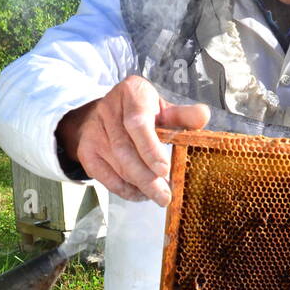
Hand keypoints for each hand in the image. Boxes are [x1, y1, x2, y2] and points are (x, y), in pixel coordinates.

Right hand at [57, 75, 209, 205]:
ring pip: (117, 166)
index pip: (137, 123)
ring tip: (157, 196)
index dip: (150, 148)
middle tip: (165, 196)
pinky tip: (140, 194)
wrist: (103, 113)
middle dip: (147, 177)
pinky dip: (125, 190)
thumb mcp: (162, 108)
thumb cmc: (140, 111)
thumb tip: (203, 116)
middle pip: (126, 150)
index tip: (164, 169)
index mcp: (131, 93)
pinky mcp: (86, 151)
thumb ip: (182, 115)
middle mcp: (108, 110)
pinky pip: (106, 177)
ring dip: (139, 186)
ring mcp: (94, 131)